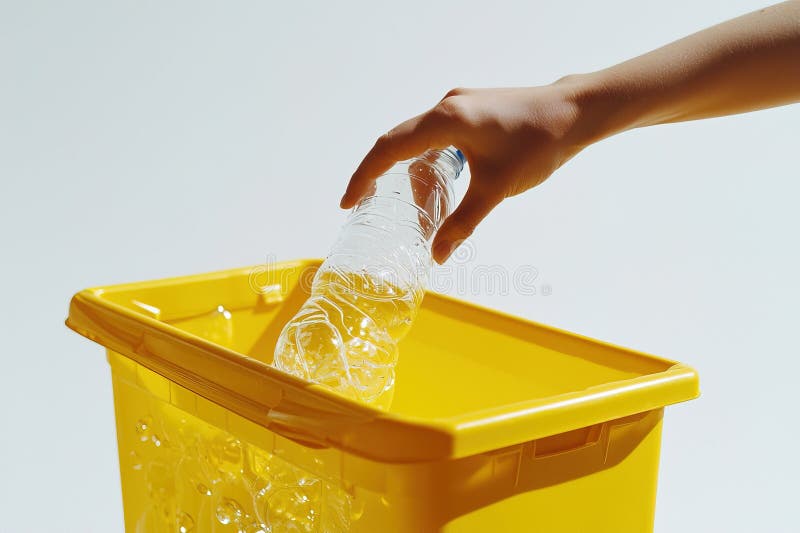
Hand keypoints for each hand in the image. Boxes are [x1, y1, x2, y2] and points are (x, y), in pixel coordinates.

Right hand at [340, 81, 593, 262]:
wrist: (576, 113)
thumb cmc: (538, 144)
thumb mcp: (495, 189)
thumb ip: (462, 223)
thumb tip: (438, 256)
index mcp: (447, 119)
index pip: (389, 148)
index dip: (363, 176)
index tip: (348, 203)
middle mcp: (447, 106)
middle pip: (400, 144)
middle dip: (383, 179)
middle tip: (367, 208)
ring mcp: (460, 105)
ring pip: (422, 144)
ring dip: (418, 178)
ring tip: (425, 214)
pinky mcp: (472, 111)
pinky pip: (439, 139)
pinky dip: (435, 166)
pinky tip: (445, 191)